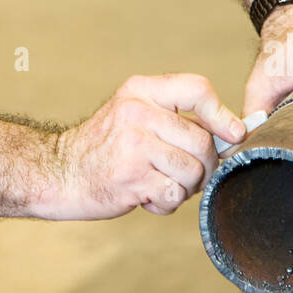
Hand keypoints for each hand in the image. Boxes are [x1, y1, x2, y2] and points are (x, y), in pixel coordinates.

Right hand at [51, 73, 244, 219]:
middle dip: (204, 165)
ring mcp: (134, 145)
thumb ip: (174, 117)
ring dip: (184, 187)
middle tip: (183, 174)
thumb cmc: (104, 147)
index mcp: (140, 90)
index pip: (197, 89)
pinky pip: (175, 195)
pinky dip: (167, 203)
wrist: (58, 173)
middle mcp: (137, 112)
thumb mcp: (133, 114)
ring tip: (160, 183)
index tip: (234, 133)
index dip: (222, 114)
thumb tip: (232, 132)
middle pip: (203, 140)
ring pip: (193, 170)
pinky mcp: (132, 177)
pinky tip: (147, 196)